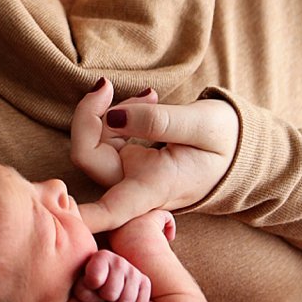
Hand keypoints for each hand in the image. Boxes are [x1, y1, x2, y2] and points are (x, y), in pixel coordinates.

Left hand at [71, 248, 151, 301]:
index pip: (94, 280)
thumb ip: (83, 290)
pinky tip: (121, 301)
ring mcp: (134, 271)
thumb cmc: (88, 288)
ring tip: (111, 299)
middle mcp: (119, 261)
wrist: (102, 288)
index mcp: (102, 257)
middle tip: (101, 294)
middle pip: (110, 294)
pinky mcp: (145, 282)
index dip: (90, 288)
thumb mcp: (81, 287)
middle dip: (104, 299)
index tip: (89, 285)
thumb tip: (98, 291)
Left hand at [74, 83, 238, 234]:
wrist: (240, 152)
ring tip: (148, 95)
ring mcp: (129, 173)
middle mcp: (135, 184)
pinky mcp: (128, 160)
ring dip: (106, 111)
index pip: (112, 209)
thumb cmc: (228, 143)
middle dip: (88, 115)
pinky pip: (105, 136)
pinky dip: (116, 113)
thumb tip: (111, 117)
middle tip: (109, 85)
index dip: (82, 216)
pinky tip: (146, 100)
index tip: (60, 210)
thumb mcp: (203, 125)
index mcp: (155, 187)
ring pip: (93, 143)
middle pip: (87, 156)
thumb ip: (157, 121)